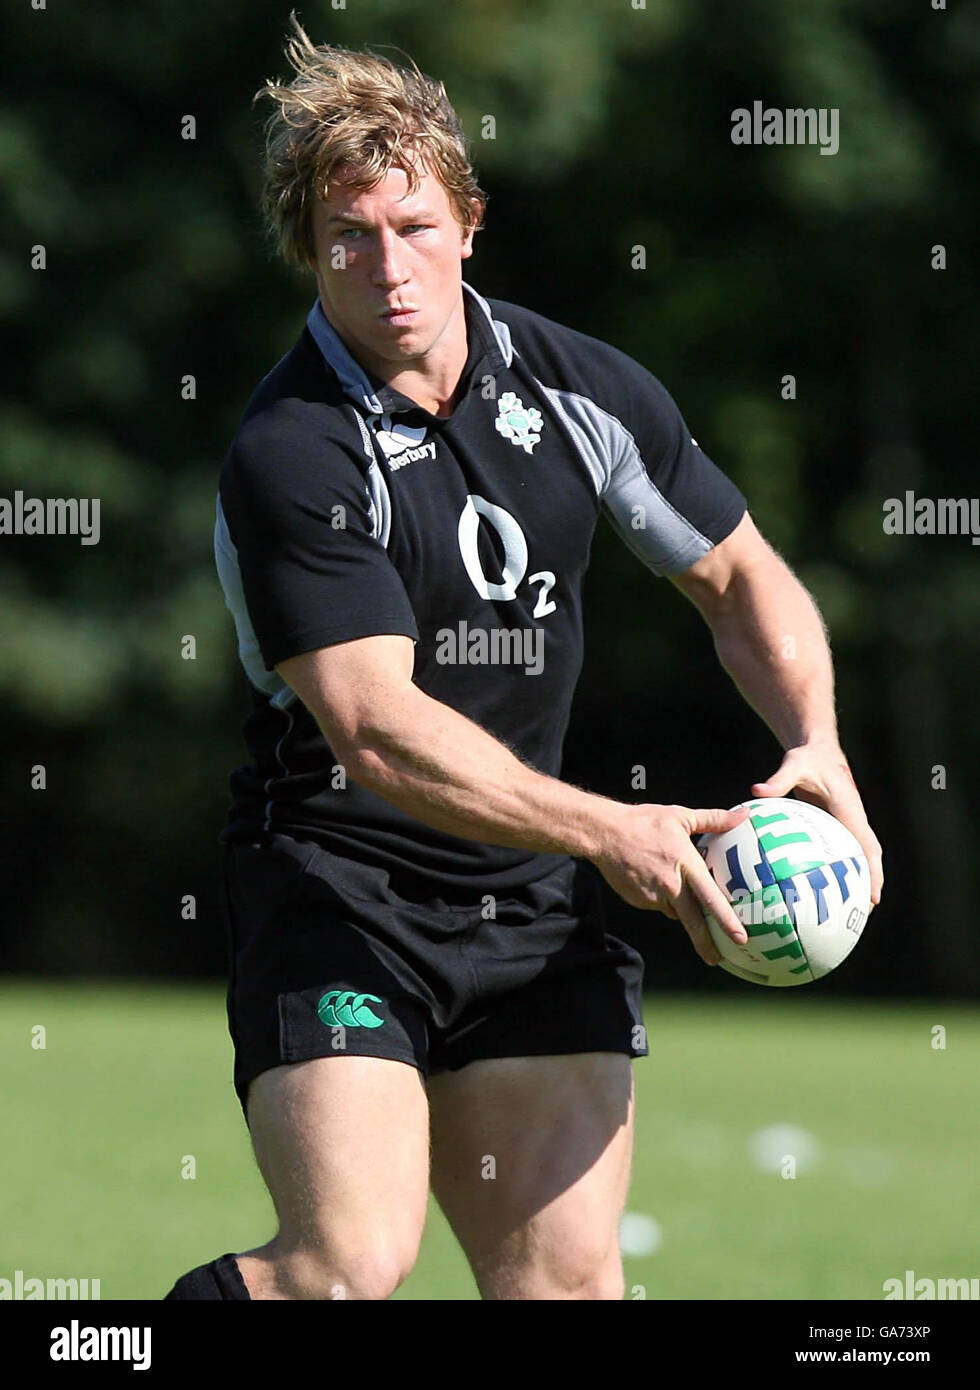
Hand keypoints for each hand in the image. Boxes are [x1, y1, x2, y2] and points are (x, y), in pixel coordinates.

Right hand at [592, 803, 751, 965]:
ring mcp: (653, 895)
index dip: (727, 920)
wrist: (604, 833)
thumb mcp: (680, 817)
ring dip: (680, 906)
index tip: (740, 937)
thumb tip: (742, 815)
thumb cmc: (643, 821)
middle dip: (706, 943)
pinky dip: (661, 897)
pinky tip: (652, 877)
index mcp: (686, 865)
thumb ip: (714, 819)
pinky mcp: (639, 900)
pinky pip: (658, 904)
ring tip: (671, 881)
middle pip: (693, 922)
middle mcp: (671, 885)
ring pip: (674, 910)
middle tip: (717, 959)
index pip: (711, 898)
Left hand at [751, 742, 882, 906]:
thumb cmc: (808, 758)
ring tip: (848, 909)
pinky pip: (842, 850)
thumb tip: (757, 790)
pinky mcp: (838, 825)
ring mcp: (848, 824)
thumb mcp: (794, 765)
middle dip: (871, 883)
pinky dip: (840, 868)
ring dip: (858, 879)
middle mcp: (854, 820)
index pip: (867, 847)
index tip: (874, 898)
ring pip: (858, 856)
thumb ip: (778, 780)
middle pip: (869, 858)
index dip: (873, 872)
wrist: (818, 750)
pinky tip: (821, 885)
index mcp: (850, 811)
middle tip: (864, 913)